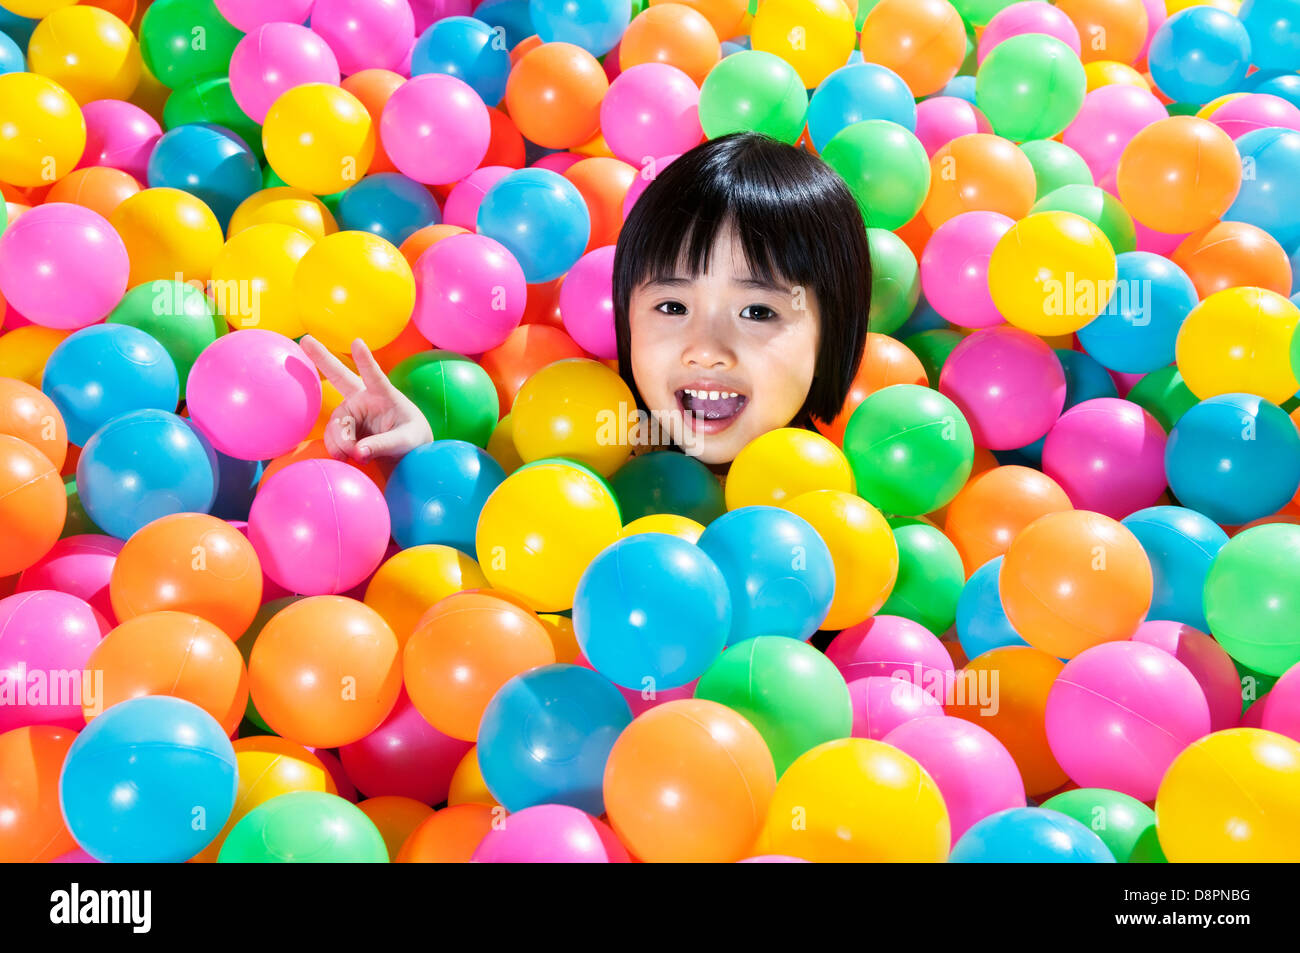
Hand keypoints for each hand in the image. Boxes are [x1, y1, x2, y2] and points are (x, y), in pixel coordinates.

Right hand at [300, 335, 432, 461]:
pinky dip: (337, 450)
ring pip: (335, 424)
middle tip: (306, 339)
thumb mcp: (406, 442)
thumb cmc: (413, 440)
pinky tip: (345, 458)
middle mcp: (364, 398)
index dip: (365, 360)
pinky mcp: (342, 427)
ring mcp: (350, 412)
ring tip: (352, 456)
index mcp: (385, 395)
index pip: (374, 376)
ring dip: (340, 443)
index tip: (357, 342)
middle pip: (339, 376)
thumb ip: (383, 445)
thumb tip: (357, 453)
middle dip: (322, 357)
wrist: (405, 453)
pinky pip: (332, 438)